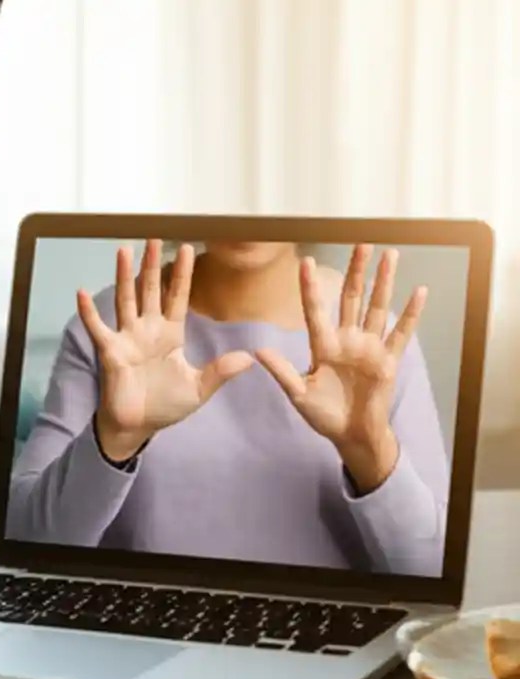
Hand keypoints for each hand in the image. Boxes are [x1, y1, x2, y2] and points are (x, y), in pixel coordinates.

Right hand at [78, 239, 254, 460]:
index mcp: (171, 335)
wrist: (137, 427)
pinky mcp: (110, 351)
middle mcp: (148, 330)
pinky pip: (98, 328)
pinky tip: (82, 293)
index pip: (178, 297)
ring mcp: (127, 338)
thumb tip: (248, 358)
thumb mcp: (197, 389)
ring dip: (123, 275)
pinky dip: (89, 312)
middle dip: (153, 264)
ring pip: (126, 300)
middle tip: (153, 236)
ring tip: (122, 250)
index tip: (188, 248)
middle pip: (151, 290)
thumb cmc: (164, 407)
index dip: (182, 274)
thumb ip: (219, 372)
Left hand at [256, 245, 426, 491]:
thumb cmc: (323, 415)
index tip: (306, 261)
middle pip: (351, 298)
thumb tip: (258, 352)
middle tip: (361, 244)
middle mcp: (347, 340)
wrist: (351, 435)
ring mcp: (369, 348)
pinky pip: (401, 333)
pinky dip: (411, 314)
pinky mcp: (388, 361)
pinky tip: (419, 292)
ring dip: (384, 282)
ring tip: (390, 255)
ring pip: (378, 307)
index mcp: (323, 345)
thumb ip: (282, 372)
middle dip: (356, 272)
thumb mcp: (298, 394)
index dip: (310, 287)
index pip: (315, 309)